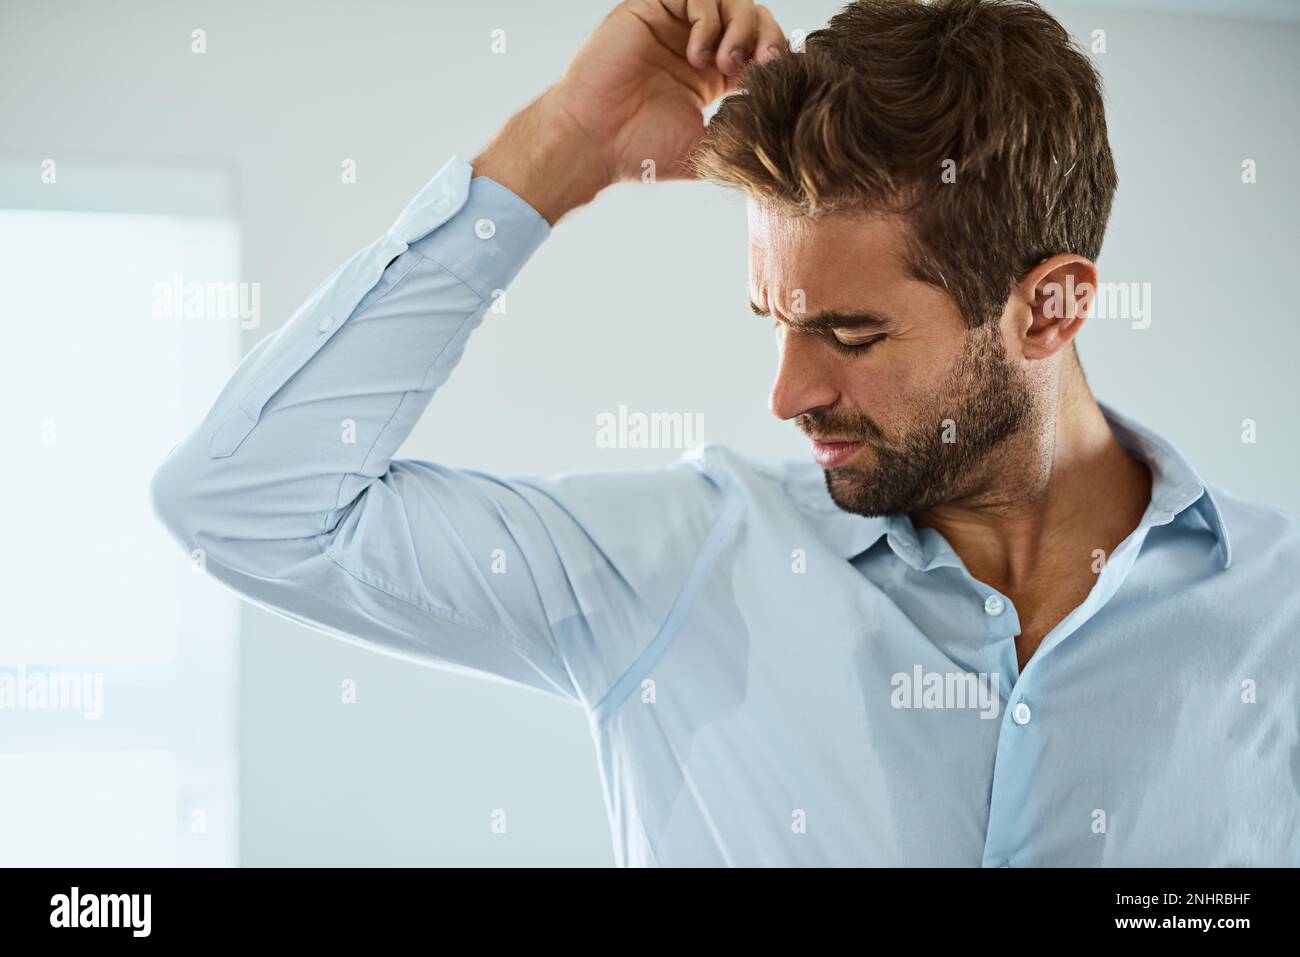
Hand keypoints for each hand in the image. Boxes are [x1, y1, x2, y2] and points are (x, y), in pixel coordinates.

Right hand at [472, 0, 785, 223]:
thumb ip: (740, 135)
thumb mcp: (707, 149)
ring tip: (725, 62)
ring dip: (741, 26)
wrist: (594, 141)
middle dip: (766, 36)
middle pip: (752, 17)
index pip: (760, 47)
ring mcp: (674, 25)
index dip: (777, 56)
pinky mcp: (653, 8)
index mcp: (712, 75)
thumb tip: (783, 133)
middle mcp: (695, 44)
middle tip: (761, 65)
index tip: (779, 79)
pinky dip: (709, 16)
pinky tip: (697, 53)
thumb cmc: (640, 152)